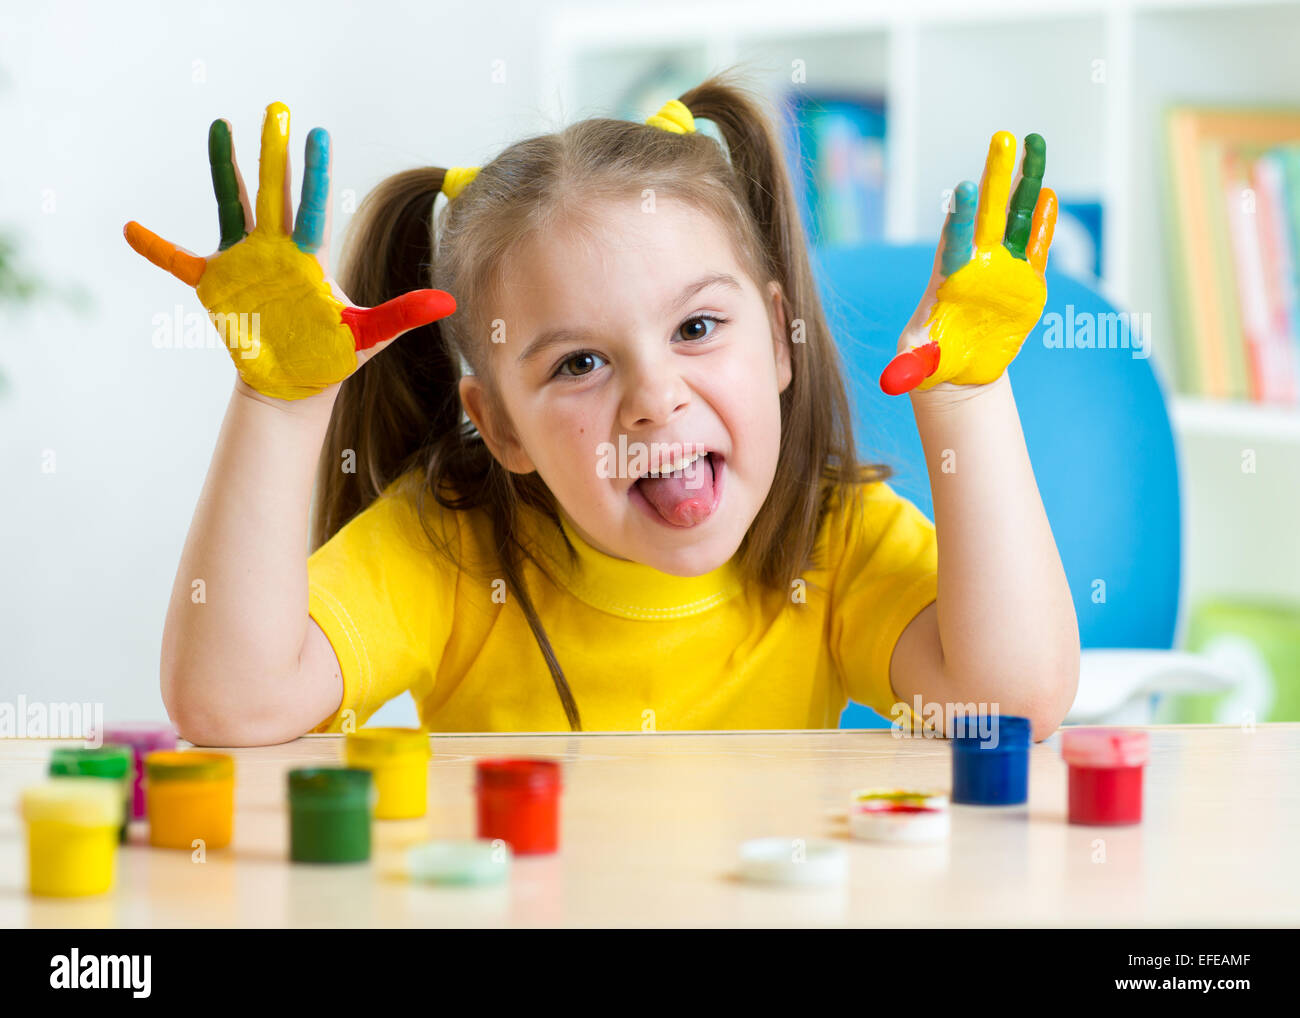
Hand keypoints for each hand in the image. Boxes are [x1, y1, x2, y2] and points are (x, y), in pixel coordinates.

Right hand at [124, 102, 455, 400]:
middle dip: (273, 152)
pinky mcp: (216, 284)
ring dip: (226, 169)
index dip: (313, 172)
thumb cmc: (334, 358)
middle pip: (274, 193)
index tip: (317, 135)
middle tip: (275, 110)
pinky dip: (155, 247)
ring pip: (233, 206)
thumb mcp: (371, 335)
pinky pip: (180, 261)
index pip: (313, 206)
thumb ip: (405, 313)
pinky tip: (129, 228)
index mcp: (310, 258)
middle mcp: (277, 251)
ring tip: (220, 128)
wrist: (296, 385)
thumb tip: (450, 301)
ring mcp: (245, 263)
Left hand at [880, 131, 1056, 395]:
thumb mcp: (917, 366)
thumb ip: (910, 368)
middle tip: (1004, 135)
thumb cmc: (932, 359)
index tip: (962, 187)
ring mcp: (1003, 267)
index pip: (953, 240)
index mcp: (947, 277)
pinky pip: (1036, 246)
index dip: (958, 216)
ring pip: (1016, 219)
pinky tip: (1050, 195)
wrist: (960, 366)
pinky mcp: (1026, 279)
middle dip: (996, 175)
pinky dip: (1044, 223)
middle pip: (987, 213)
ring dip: (1027, 182)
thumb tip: (893, 383)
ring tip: (1036, 142)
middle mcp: (976, 262)